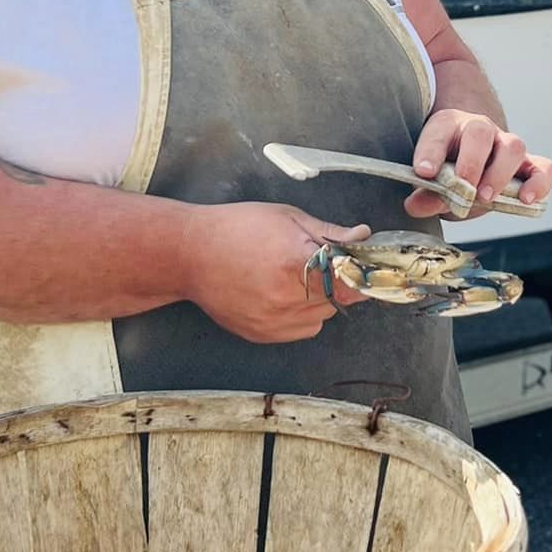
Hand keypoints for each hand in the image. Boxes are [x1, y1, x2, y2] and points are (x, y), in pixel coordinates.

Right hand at [181, 204, 369, 343]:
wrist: (190, 254)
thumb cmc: (235, 228)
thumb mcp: (287, 217)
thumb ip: (329, 232)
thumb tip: (362, 237)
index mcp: (295, 261)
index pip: (351, 280)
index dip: (361, 273)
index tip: (361, 265)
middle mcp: (286, 297)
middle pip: (340, 299)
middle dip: (337, 281)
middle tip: (317, 263)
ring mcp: (274, 320)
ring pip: (323, 316)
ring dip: (319, 299)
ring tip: (292, 277)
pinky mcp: (263, 334)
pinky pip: (303, 330)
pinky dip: (301, 314)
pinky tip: (280, 292)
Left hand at [405, 107, 551, 219]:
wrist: (470, 170)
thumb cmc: (448, 173)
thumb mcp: (431, 183)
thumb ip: (425, 194)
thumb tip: (415, 205)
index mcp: (449, 127)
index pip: (439, 131)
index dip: (431, 151)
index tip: (423, 172)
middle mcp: (480, 130)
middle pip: (480, 132)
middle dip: (471, 162)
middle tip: (464, 189)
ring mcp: (507, 146)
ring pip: (513, 146)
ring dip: (500, 174)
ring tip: (486, 198)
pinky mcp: (529, 165)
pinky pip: (544, 168)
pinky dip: (539, 183)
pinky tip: (526, 200)